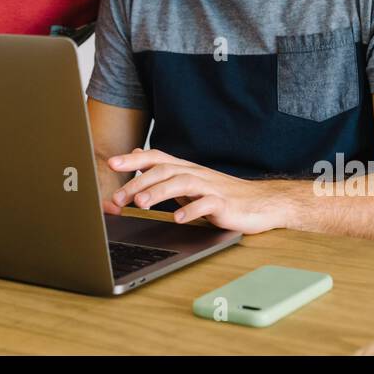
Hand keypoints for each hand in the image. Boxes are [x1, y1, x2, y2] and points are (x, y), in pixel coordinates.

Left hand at [106, 148, 286, 233]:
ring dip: (160, 192)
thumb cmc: (223, 194)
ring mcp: (211, 188)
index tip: (111, 163)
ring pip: (182, 183)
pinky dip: (191, 211)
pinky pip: (207, 205)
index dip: (133, 159)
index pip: (156, 158)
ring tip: (142, 203)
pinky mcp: (224, 204)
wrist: (261, 203)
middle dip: (139, 182)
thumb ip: (164, 171)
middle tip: (119, 197)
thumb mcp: (189, 181)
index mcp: (186, 169)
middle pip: (165, 170)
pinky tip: (179, 219)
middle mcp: (196, 174)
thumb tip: (138, 154)